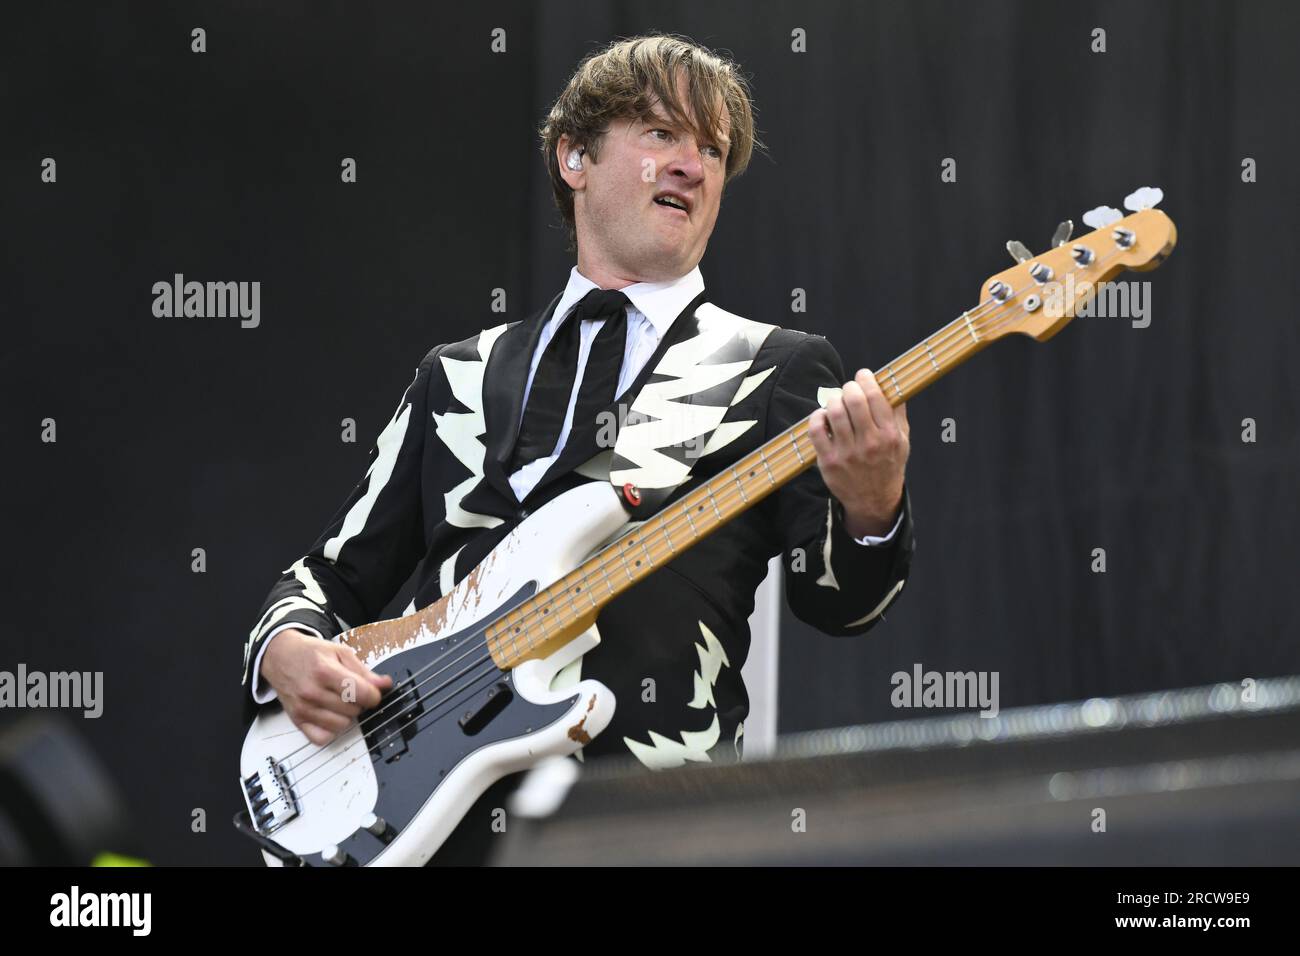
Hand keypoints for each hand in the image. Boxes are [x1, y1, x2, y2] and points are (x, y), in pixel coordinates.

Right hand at [260, 628, 393, 745]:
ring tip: (340, 701)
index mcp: (325, 671)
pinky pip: (323, 738)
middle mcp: (312, 692)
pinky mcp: (297, 720)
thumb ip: (363, 671)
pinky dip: (331, 730)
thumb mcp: (340, 652)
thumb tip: (384, 684)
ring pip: (342, 725)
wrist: (280, 656)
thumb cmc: (310, 654)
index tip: (373, 692)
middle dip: (359, 702)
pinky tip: (330, 715)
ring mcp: (303, 708)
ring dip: (346, 715)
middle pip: (354, 710)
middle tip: (352, 692)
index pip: (362, 694)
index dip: (374, 694)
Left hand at [808, 369, 909, 536]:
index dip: (866, 379)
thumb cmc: (888, 465)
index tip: (863, 375)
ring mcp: (847, 453)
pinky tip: (823, 417)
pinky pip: (816, 429)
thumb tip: (894, 385)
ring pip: (834, 411)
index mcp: (889, 435)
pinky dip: (817, 416)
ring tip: (836, 402)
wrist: (874, 500)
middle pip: (854, 400)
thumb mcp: (902, 441)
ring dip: (833, 400)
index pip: (876, 396)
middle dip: (849, 387)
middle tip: (848, 389)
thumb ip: (898, 413)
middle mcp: (869, 443)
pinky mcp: (828, 461)